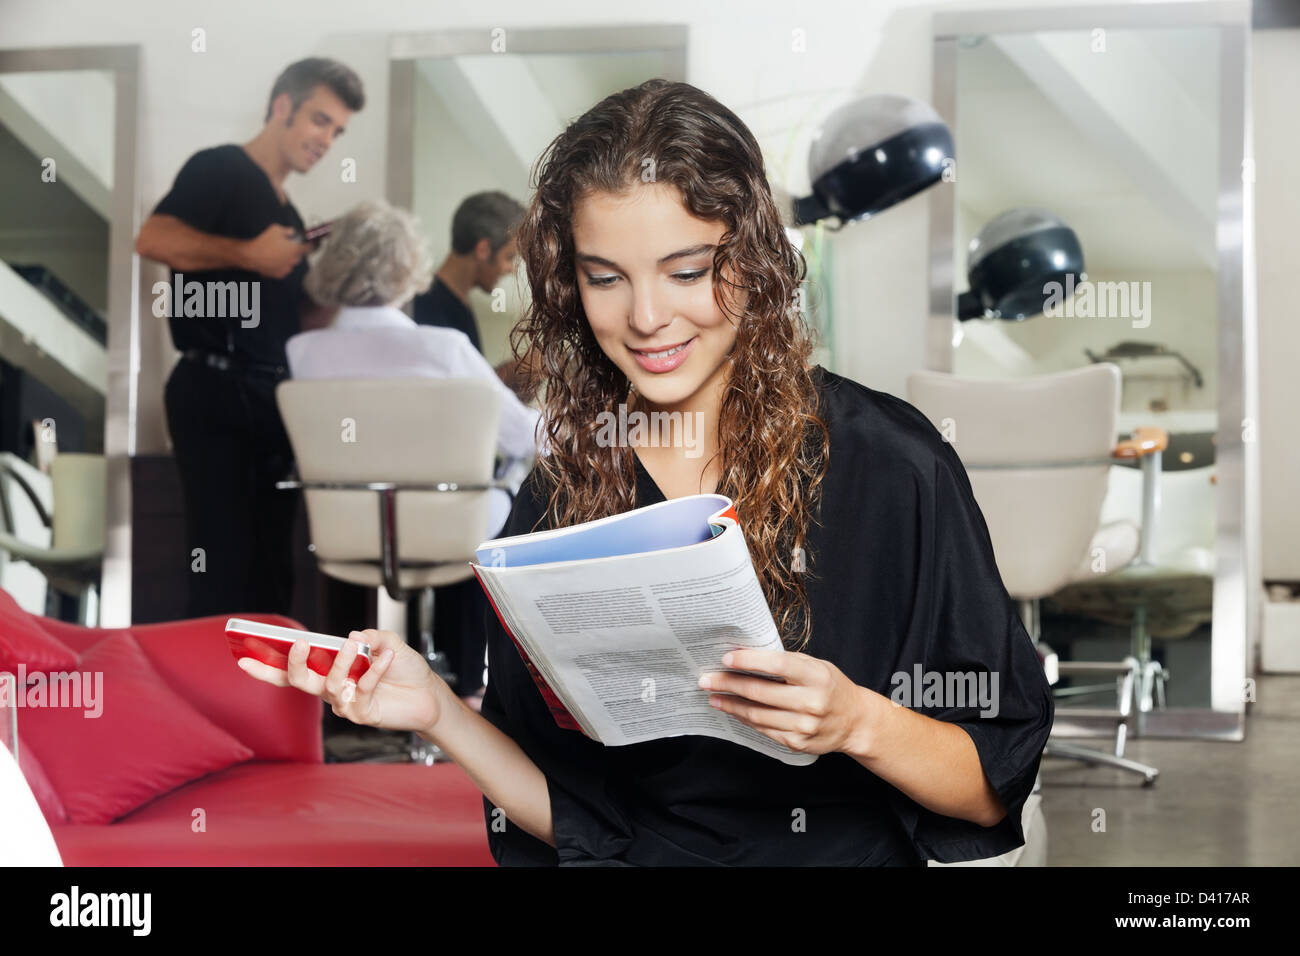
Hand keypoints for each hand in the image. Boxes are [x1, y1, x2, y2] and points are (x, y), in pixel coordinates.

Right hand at [236, 628, 446, 734]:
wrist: (430, 693)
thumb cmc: (405, 669)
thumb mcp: (389, 643)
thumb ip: (371, 637)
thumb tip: (355, 635)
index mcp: (331, 671)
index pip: (293, 672)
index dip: (268, 667)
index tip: (244, 656)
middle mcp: (334, 689)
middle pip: (302, 682)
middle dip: (295, 665)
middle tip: (300, 645)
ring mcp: (347, 704)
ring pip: (331, 684)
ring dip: (341, 662)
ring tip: (354, 645)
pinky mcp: (364, 714)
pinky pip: (362, 690)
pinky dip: (373, 671)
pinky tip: (386, 656)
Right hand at [240, 224, 306, 278]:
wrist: (252, 255)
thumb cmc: (264, 241)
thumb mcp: (276, 229)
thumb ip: (287, 230)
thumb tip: (291, 231)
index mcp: (295, 249)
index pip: (308, 248)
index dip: (310, 245)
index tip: (310, 244)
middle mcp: (293, 260)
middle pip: (299, 256)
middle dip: (295, 252)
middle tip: (288, 247)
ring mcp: (286, 269)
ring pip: (291, 264)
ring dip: (288, 259)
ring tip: (279, 254)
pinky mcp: (279, 274)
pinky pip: (283, 270)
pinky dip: (281, 266)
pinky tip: (274, 261)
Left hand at [698, 649, 878, 756]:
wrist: (855, 721)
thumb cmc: (831, 687)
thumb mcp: (816, 666)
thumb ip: (786, 662)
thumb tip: (745, 656)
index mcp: (817, 676)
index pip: (776, 665)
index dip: (748, 661)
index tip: (726, 658)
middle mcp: (812, 702)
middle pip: (760, 692)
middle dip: (728, 684)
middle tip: (706, 679)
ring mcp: (804, 726)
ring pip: (757, 714)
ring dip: (730, 704)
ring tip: (713, 695)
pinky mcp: (797, 743)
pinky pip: (763, 729)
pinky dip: (745, 718)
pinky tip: (733, 710)